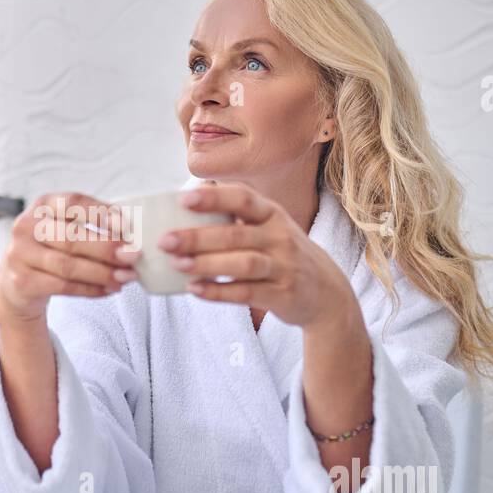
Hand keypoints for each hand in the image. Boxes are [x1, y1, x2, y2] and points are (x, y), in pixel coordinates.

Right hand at [0, 191, 140, 322]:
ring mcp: (20, 254)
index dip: (101, 213)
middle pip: (71, 238)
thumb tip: (130, 237)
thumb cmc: (53, 248)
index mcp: (43, 205)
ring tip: (126, 277)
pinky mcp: (22, 281)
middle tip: (133, 256)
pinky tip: (110, 289)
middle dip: (106, 248)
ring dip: (102, 273)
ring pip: (68, 266)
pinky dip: (91, 289)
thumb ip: (93, 226)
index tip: (127, 226)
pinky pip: (63, 287)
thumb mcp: (65, 228)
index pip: (73, 203)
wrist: (17, 282)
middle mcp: (26, 226)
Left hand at [158, 181, 353, 329]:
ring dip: (207, 264)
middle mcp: (280, 237)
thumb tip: (187, 199)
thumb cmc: (283, 255)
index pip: (243, 199)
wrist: (327, 293)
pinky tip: (195, 289)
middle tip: (165, 241)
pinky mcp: (283, 295)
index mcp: (273, 214)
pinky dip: (219, 291)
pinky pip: (247, 293)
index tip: (183, 199)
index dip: (214, 198)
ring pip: (243, 263)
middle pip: (236, 234)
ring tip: (177, 265)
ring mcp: (284, 267)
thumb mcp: (270, 228)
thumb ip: (238, 217)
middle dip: (197, 237)